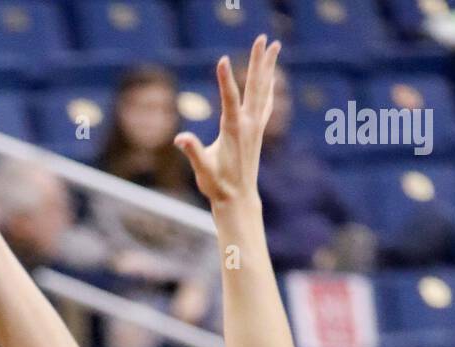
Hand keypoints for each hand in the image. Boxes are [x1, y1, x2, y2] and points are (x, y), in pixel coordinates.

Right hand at [175, 37, 280, 207]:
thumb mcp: (202, 170)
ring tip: (274, 45)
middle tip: (263, 38)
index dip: (225, 79)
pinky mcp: (257, 131)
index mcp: (232, 130)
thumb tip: (180, 139)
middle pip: (254, 86)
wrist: (238, 200)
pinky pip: (266, 103)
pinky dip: (268, 87)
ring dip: (267, 66)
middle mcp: (248, 124)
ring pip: (263, 90)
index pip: (229, 100)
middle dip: (258, 61)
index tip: (222, 58)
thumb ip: (193, 152)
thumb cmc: (217, 186)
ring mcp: (255, 127)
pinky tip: (271, 77)